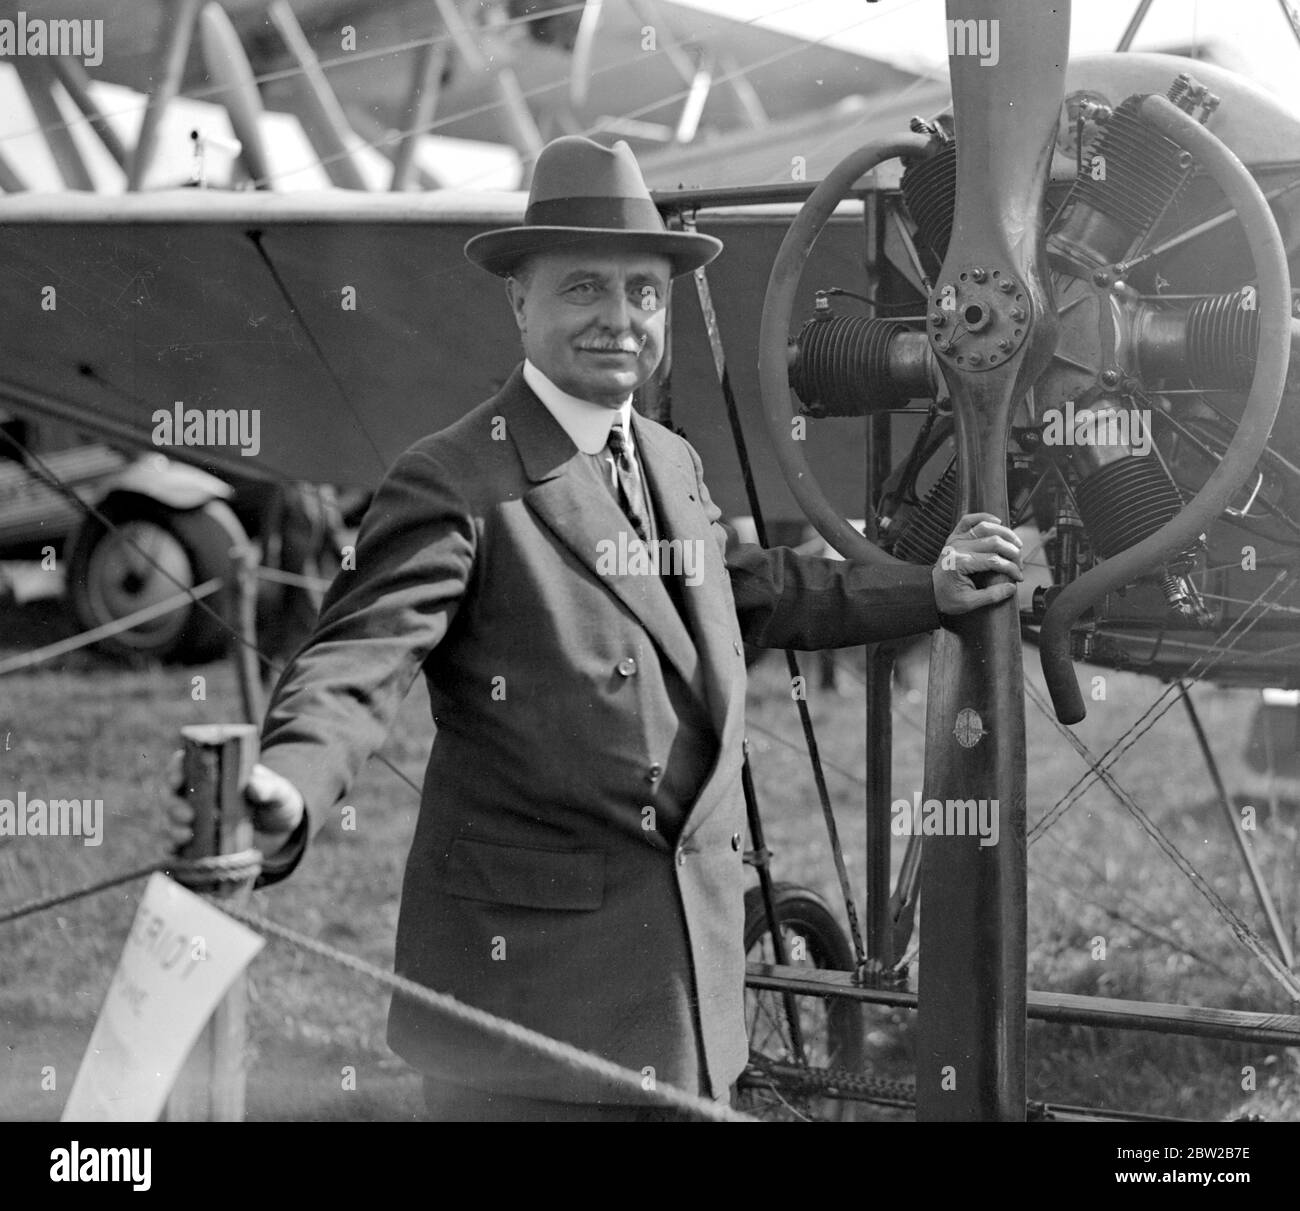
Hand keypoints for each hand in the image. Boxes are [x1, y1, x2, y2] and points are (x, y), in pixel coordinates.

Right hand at [166, 756, 305, 859]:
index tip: (178, 779)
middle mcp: (198, 794)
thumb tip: (253, 785)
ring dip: (171, 827)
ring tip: (186, 836)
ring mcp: (194, 819)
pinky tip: (175, 851)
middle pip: (171, 793)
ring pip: (169, 819)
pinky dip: (170, 848)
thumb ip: (269, 788)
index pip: (184, 763)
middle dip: (172, 804)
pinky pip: (173, 844)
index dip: (175, 768)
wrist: (281, 833)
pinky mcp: (195, 842)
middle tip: (187, 815)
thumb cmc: (278, 803)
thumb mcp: (280, 792)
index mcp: (214, 772)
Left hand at [931, 512, 1023, 615]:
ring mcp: (956, 539)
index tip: (1019, 577)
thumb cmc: (946, 597)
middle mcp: (958, 547)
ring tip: (1017, 544)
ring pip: (985, 527)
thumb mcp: (968, 602)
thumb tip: (1012, 587)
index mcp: (961, 563)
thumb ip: (991, 595)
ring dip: (1005, 533)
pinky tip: (998, 521)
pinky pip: (968, 520)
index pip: (994, 560)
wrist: (928, 590)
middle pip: (994, 542)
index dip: (1011, 568)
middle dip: (1012, 552)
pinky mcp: (954, 536)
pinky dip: (984, 517)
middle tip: (1020, 564)